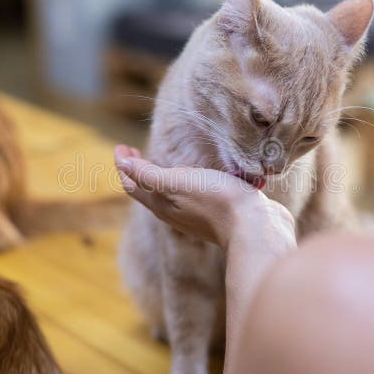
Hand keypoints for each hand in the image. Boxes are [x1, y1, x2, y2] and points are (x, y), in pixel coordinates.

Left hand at [114, 145, 294, 249]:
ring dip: (157, 177)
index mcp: (160, 204)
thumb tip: (121, 163)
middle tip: (132, 152)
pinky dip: (180, 183)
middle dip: (136, 170)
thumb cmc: (216, 200)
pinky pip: (188, 197)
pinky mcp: (214, 214)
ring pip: (166, 195)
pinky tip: (192, 177)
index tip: (120, 146)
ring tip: (158, 163)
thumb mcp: (176, 182)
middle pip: (146, 191)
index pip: (132, 184)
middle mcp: (173, 212)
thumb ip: (148, 174)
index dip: (123, 164)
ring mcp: (194, 215)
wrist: (253, 227)